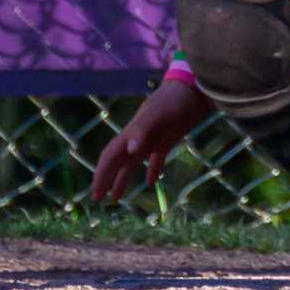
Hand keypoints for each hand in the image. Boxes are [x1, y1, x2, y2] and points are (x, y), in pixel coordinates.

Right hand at [90, 79, 212, 202]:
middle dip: (106, 180)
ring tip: (117, 197)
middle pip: (117, 162)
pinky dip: (151, 171)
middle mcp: (138, 138)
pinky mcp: (167, 140)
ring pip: (133, 163)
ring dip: (123, 179)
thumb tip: (130, 150)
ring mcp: (152, 139)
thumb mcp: (157, 114)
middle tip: (98, 199)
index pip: (110, 156)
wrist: (194, 90)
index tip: (95, 192)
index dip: (101, 174)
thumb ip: (142, 130)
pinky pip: (155, 160)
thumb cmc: (173, 101)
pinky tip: (150, 183)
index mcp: (130, 133)